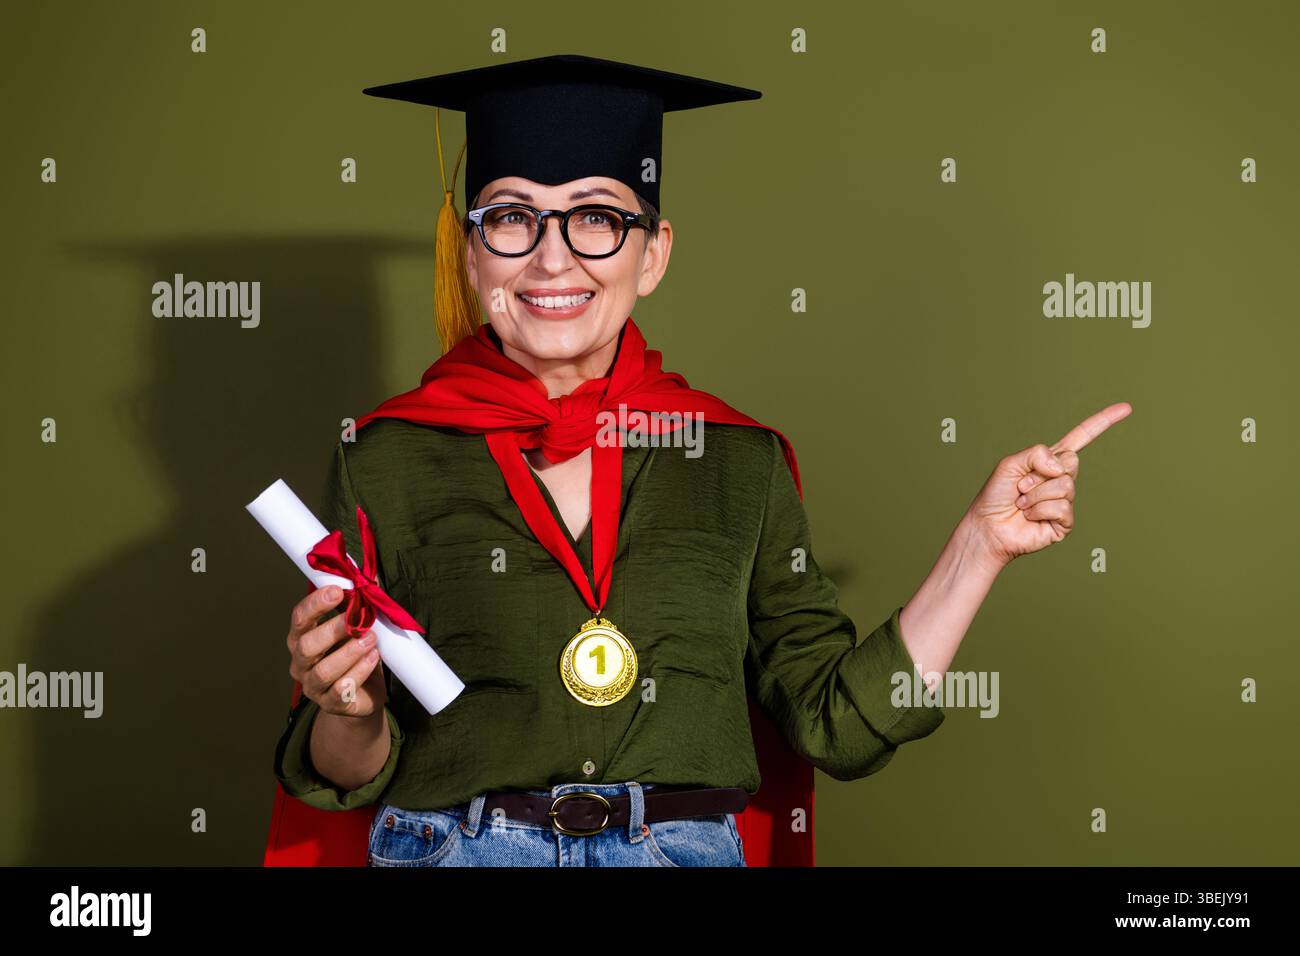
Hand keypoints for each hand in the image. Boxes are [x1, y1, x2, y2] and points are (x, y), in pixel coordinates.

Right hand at [286, 585, 386, 717]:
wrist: (366, 694)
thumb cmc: (357, 653)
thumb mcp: (357, 626)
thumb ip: (358, 602)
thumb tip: (370, 577)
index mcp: (302, 637)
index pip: (300, 618)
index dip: (315, 603)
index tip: (338, 590)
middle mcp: (301, 662)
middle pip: (307, 646)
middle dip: (333, 630)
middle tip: (359, 620)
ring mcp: (313, 686)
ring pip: (323, 671)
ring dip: (349, 653)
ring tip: (371, 640)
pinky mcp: (331, 704)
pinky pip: (341, 690)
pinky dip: (359, 672)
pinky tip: (373, 658)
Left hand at [965, 402, 1131, 566]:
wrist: (987, 527)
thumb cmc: (996, 495)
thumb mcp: (1011, 463)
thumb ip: (1036, 454)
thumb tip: (1061, 466)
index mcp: (1050, 461)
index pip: (1081, 438)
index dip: (1102, 422)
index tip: (1126, 408)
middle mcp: (1061, 479)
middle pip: (1071, 462)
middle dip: (1041, 473)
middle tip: (1022, 486)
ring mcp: (1065, 501)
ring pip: (1065, 485)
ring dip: (1036, 494)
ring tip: (1022, 503)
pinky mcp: (1064, 523)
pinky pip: (1063, 508)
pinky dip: (1040, 510)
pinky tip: (1030, 516)